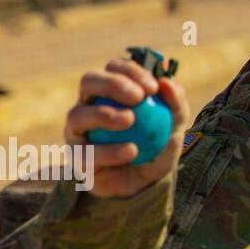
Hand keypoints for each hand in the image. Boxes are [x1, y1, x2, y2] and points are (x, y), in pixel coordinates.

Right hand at [65, 57, 191, 197]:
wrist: (144, 181)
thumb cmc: (157, 145)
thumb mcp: (174, 126)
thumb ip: (175, 105)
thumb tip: (167, 82)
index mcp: (112, 90)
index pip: (114, 67)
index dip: (131, 71)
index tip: (153, 87)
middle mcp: (89, 104)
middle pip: (89, 80)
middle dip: (113, 83)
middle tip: (138, 97)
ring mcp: (77, 129)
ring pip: (78, 114)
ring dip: (104, 114)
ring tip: (130, 121)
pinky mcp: (75, 155)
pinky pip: (84, 150)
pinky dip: (108, 150)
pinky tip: (130, 151)